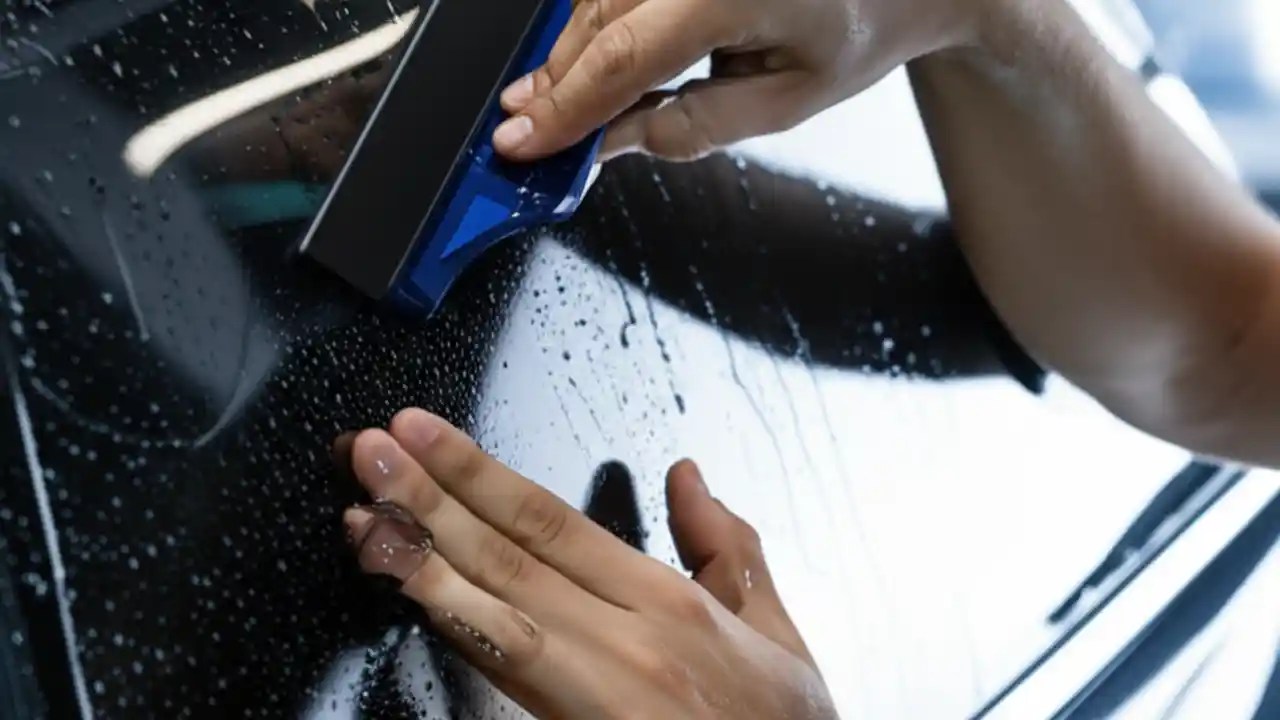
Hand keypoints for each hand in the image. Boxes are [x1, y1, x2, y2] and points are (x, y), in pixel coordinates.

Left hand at [340, 408, 837, 718]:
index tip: (422, 432)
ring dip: (422, 563)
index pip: (553, 521)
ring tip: (365, 520)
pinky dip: (454, 633)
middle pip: (511, 557)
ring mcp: (601, 696)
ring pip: (495, 617)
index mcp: (672, 606)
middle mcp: (630, 644)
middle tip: (367, 452)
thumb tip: (687, 474)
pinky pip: (504, 679)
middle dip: (430, 499)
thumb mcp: (777, 634)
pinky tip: (414, 600)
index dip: (479, 473)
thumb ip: (729, 548)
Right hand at [492, 0, 982, 161]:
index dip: (563, 106)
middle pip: (597, 18)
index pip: (624, 55)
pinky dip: (595, 20)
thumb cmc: (861, 25)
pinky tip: (584, 55)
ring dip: (569, 52)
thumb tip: (613, 142)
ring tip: (549, 102)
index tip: (522, 143)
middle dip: (556, 83)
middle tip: (525, 133)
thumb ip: (692, 125)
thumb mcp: (785, 102)